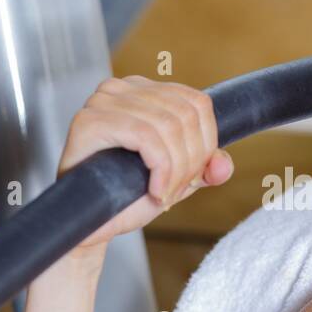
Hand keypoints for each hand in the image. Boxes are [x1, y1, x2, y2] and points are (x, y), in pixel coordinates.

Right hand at [55, 75, 233, 269]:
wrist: (88, 224)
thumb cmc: (125, 195)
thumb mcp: (176, 179)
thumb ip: (203, 168)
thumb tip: (223, 165)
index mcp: (145, 91)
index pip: (197, 102)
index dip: (206, 143)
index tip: (193, 177)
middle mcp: (122, 88)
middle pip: (185, 115)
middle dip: (190, 161)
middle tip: (175, 191)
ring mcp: (103, 101)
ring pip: (169, 126)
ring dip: (176, 170)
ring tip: (163, 194)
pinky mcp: (90, 120)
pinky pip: (145, 137)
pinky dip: (161, 169)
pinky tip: (155, 192)